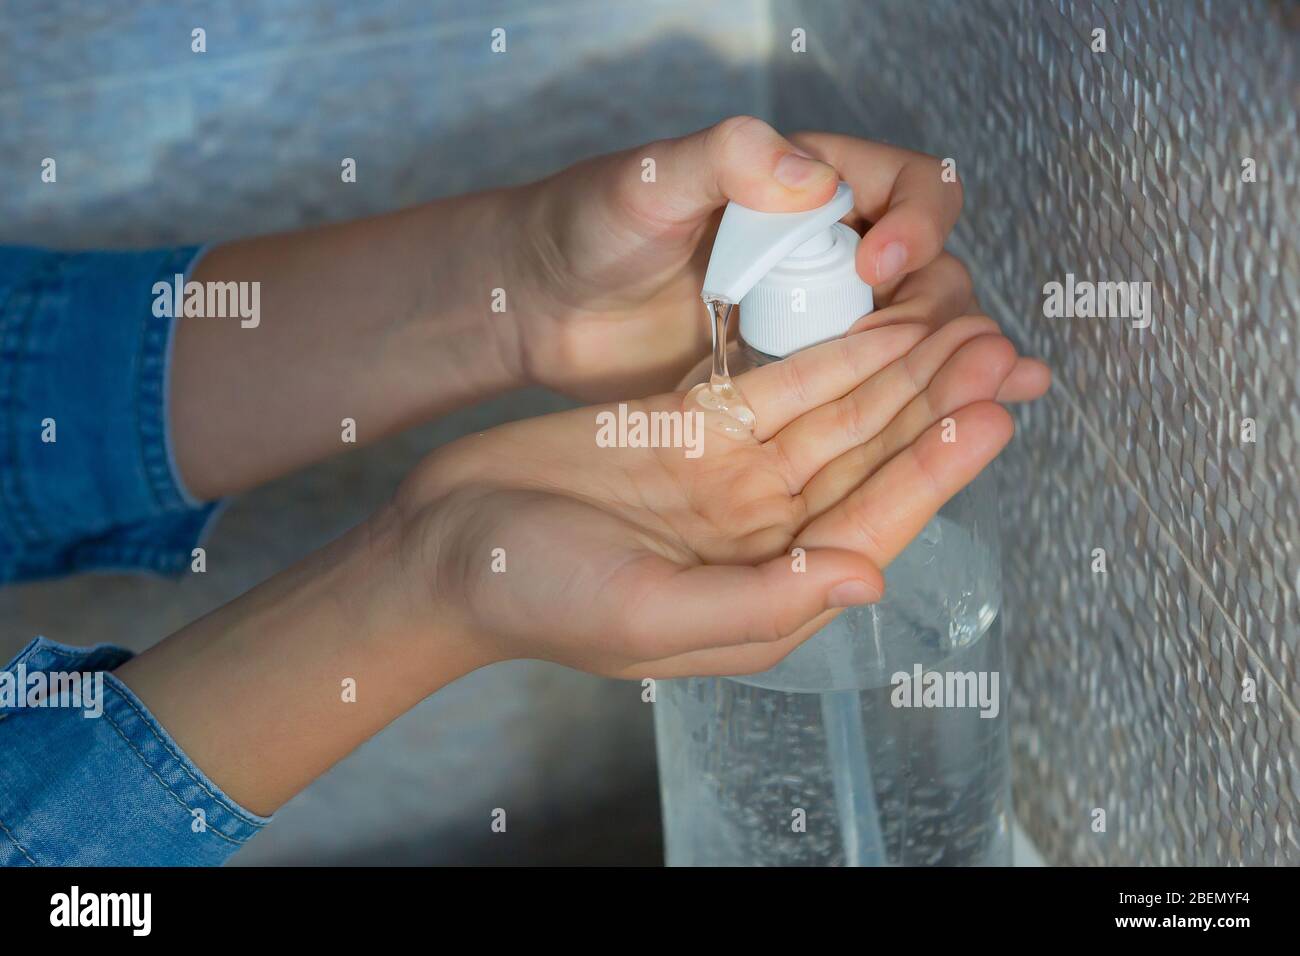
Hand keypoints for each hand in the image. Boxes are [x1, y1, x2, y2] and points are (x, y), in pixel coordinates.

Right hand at [389, 317, 1021, 678]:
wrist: (445, 545)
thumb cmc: (534, 597)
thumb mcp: (646, 616)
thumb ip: (762, 600)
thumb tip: (868, 576)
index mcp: (767, 594)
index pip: (873, 523)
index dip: (936, 469)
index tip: (993, 411)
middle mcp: (764, 534)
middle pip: (869, 460)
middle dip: (937, 405)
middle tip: (1001, 345)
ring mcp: (731, 477)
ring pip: (835, 413)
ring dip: (898, 368)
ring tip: (961, 317)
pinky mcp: (693, 427)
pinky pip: (777, 382)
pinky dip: (829, 351)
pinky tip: (878, 319)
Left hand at [506, 115, 1050, 402]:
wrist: (542, 302)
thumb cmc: (585, 224)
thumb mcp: (649, 180)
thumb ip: (724, 160)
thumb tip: (815, 177)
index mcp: (812, 183)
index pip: (908, 190)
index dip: (916, 228)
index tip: (876, 271)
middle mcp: (829, 247)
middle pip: (928, 273)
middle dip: (952, 313)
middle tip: (968, 358)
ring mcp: (815, 316)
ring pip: (910, 339)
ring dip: (954, 365)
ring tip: (1000, 394)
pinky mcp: (795, 377)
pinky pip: (864, 391)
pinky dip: (910, 408)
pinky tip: (954, 432)